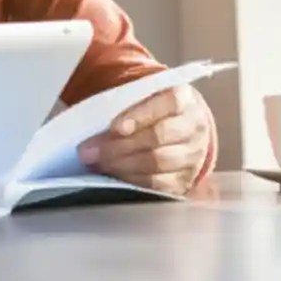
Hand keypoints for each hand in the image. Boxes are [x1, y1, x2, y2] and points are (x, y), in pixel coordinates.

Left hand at [77, 86, 211, 194]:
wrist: (177, 127)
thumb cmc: (149, 108)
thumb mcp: (140, 95)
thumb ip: (122, 101)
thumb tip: (86, 117)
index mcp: (184, 98)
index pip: (168, 103)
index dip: (140, 115)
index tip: (115, 128)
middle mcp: (194, 126)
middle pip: (159, 137)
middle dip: (120, 146)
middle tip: (89, 151)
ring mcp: (193, 155)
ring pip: (158, 162)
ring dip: (122, 164)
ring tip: (97, 163)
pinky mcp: (186, 179)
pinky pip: (159, 184)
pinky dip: (132, 179)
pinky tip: (113, 175)